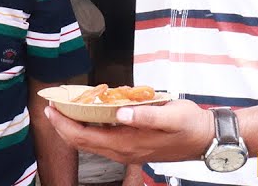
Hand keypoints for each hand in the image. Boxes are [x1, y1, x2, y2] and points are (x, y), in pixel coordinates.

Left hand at [43, 99, 214, 164]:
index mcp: (127, 143)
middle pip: (81, 142)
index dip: (64, 124)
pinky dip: (88, 128)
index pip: (83, 137)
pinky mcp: (131, 147)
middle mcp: (122, 151)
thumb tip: (121, 112)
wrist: (206, 139)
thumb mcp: (171, 116)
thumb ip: (145, 115)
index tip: (51, 108)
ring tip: (64, 108)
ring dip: (74, 126)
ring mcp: (126, 151)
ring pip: (90, 142)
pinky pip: (101, 140)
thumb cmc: (189, 125)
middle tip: (51, 106)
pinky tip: (88, 114)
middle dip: (62, 125)